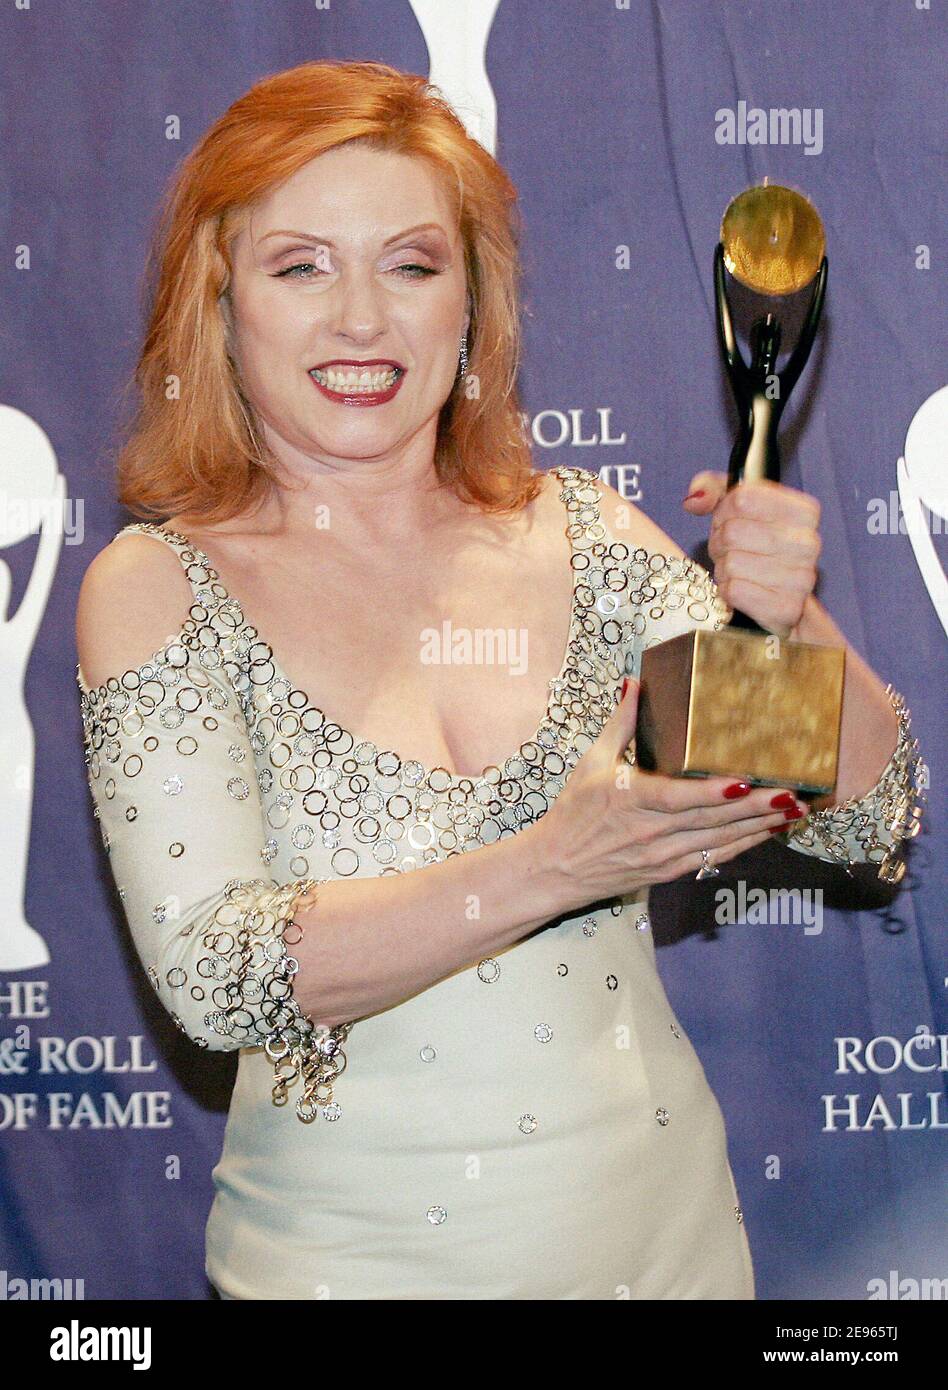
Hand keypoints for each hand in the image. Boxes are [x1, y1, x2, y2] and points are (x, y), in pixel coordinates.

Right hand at [535, 678, 806, 912]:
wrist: (556, 868)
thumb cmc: (573, 813)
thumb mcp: (592, 762)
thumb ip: (620, 723)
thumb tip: (634, 684)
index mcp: (631, 799)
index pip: (677, 797)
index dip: (711, 792)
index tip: (742, 781)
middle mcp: (652, 831)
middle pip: (711, 819)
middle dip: (755, 808)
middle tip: (793, 795)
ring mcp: (663, 855)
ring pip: (719, 840)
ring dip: (759, 827)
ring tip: (793, 812)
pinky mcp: (668, 871)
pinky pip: (713, 858)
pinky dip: (743, 846)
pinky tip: (767, 833)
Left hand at [683, 470, 820, 638]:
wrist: (776, 599)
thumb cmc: (755, 547)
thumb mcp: (736, 508)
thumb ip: (713, 490)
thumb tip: (695, 500)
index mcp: (805, 512)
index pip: (742, 498)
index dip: (724, 511)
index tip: (731, 520)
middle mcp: (809, 543)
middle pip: (733, 532)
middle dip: (720, 541)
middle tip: (731, 549)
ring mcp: (801, 578)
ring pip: (732, 562)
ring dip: (724, 568)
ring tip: (738, 570)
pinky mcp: (785, 608)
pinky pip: (734, 590)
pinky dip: (727, 591)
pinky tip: (742, 589)